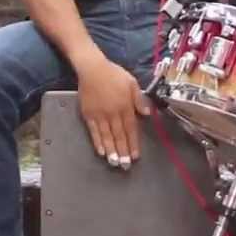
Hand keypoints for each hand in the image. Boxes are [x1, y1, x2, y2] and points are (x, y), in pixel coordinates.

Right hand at [76, 55, 150, 169]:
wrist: (92, 68)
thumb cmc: (114, 74)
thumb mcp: (132, 82)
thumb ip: (139, 99)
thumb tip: (146, 114)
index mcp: (125, 106)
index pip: (131, 128)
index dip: (133, 143)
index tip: (135, 156)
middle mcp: (113, 113)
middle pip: (119, 135)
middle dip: (123, 152)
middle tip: (125, 166)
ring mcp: (100, 115)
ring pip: (107, 136)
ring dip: (111, 150)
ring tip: (114, 163)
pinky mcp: (88, 115)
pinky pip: (94, 131)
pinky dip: (97, 142)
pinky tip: (101, 152)